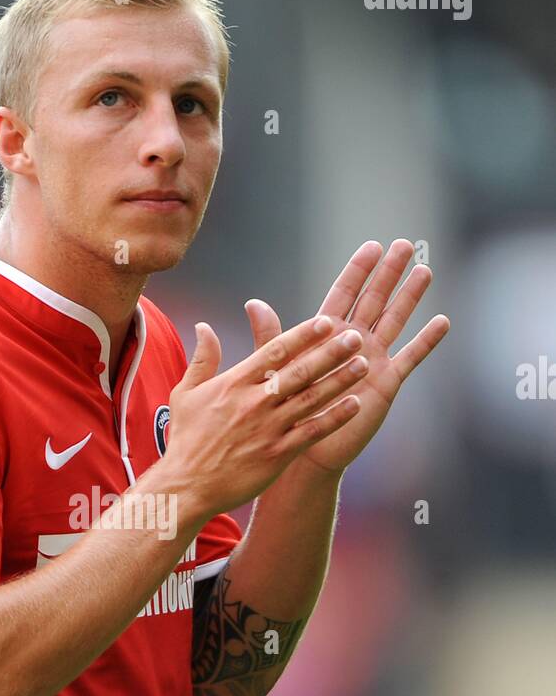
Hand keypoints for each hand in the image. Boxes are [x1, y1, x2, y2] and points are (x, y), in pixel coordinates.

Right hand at [162, 306, 370, 518]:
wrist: (187, 486)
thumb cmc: (186, 440)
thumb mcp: (185, 393)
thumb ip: (202, 359)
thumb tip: (204, 327)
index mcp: (234, 383)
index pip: (275, 351)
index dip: (303, 334)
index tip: (327, 321)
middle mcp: (254, 402)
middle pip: (300, 371)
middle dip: (330, 352)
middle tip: (356, 336)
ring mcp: (268, 429)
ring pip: (311, 399)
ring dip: (340, 380)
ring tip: (364, 364)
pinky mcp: (277, 454)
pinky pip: (312, 431)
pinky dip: (335, 417)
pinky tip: (355, 404)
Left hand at [244, 240, 449, 475]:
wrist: (305, 449)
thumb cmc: (287, 409)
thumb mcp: (277, 370)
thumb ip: (272, 336)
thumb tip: (253, 302)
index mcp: (326, 335)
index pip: (345, 294)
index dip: (358, 271)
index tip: (372, 246)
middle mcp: (352, 342)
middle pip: (374, 300)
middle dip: (388, 273)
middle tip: (404, 246)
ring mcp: (372, 360)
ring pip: (395, 321)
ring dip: (410, 297)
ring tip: (425, 271)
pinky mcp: (386, 382)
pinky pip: (410, 358)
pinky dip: (426, 341)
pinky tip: (443, 322)